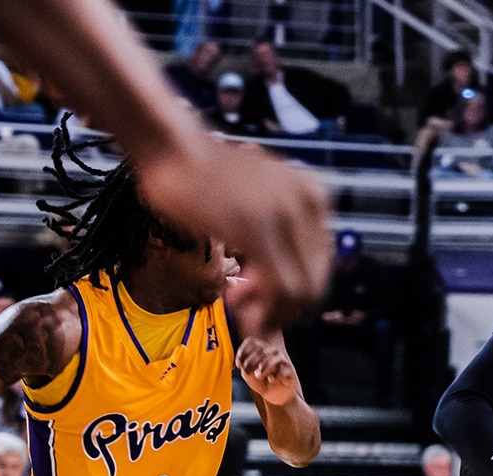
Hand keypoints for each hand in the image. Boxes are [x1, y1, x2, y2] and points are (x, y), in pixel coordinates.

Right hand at [137, 140, 332, 337]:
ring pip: (301, 291)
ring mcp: (288, 215)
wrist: (172, 148)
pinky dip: (264, 308)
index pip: (319, 265)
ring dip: (271, 310)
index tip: (265, 302)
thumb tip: (288, 285)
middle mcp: (310, 202)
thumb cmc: (204, 175)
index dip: (294, 295)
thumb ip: (280, 234)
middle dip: (284, 308)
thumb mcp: (258, 200)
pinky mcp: (262, 230)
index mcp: (314, 195)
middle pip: (315, 282)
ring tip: (238, 302)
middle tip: (249, 309)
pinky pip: (281, 288)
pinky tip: (235, 300)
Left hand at [235, 333, 300, 405]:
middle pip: (260, 349)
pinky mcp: (290, 370)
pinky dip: (275, 375)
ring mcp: (282, 360)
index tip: (238, 364)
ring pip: (272, 357)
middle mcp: (272, 352)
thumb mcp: (248, 375)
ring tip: (259, 376)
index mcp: (261, 350)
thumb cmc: (261, 383)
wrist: (275, 397)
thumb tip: (244, 363)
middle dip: (251, 361)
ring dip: (263, 367)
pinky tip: (272, 379)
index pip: (252, 342)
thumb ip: (244, 367)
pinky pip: (283, 369)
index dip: (243, 351)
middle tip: (247, 372)